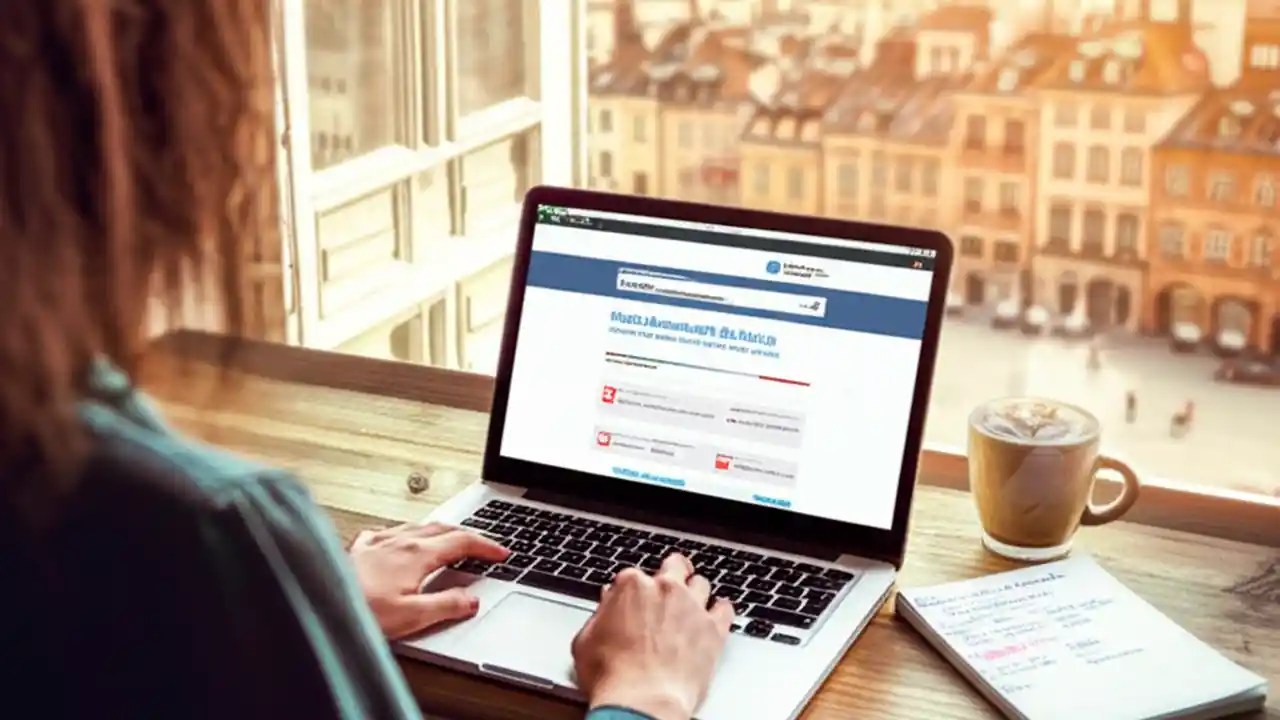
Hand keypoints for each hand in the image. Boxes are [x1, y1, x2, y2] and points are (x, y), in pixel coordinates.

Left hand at [349, 522, 508, 638]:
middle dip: (468, 534)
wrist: (316, 603)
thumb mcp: (412, 616)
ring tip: (451, 539)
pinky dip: (408, 534)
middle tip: (484, 545)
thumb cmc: (359, 612)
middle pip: (443, 528)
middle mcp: (399, 541)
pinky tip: (401, 540)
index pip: (462, 541)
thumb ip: (447, 605)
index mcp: (417, 554)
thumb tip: (472, 599)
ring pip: (418, 526)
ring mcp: (378, 541)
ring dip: (441, 531)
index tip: (501, 552)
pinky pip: (391, 531)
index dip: (486, 545)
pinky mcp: (359, 548)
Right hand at [572, 554, 733, 719]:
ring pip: (701, 583)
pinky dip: (720, 609)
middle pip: (674, 566)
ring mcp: (692, 607)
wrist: (642, 702)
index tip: (632, 601)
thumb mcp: (585, 642)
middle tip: (668, 586)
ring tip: (691, 603)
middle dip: (671, 573)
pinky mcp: (713, 629)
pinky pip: (725, 608)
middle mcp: (665, 589)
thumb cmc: (611, 677)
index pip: (633, 575)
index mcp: (631, 587)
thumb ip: (599, 616)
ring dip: (695, 591)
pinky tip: (716, 615)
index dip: (632, 590)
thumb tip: (605, 606)